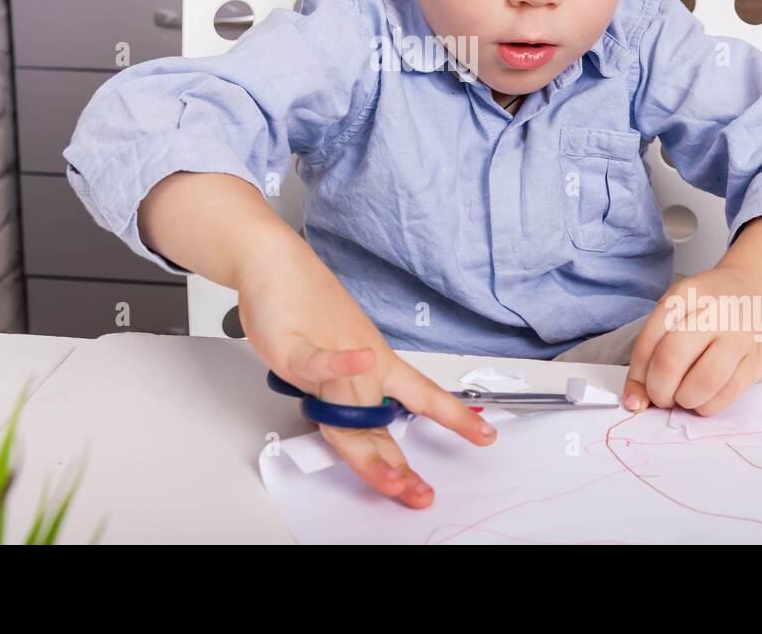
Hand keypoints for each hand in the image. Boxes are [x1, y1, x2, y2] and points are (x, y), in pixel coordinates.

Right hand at [238, 242, 496, 507]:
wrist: (276, 264)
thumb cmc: (305, 307)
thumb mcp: (340, 354)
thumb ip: (352, 392)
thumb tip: (367, 427)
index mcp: (376, 364)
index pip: (423, 397)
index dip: (455, 417)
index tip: (485, 435)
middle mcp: (360, 365)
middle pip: (379, 426)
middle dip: (397, 468)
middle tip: (419, 496)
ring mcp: (331, 356)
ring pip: (350, 413)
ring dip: (371, 448)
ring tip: (393, 477)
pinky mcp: (295, 348)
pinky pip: (318, 362)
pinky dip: (339, 364)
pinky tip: (359, 362)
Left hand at [623, 267, 761, 416]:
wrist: (755, 289)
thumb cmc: (707, 305)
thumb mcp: (674, 311)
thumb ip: (651, 349)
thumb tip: (636, 401)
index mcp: (685, 295)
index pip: (648, 342)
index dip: (638, 376)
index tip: (637, 393)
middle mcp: (714, 312)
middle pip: (672, 359)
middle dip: (658, 390)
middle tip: (660, 396)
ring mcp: (740, 335)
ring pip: (704, 381)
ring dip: (685, 400)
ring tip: (682, 397)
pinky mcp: (758, 359)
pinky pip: (728, 393)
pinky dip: (708, 405)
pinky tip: (703, 398)